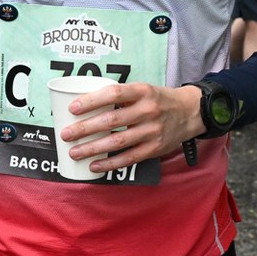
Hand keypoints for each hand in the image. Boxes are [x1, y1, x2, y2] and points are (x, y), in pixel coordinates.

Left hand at [55, 82, 203, 174]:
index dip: (91, 101)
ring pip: (117, 142)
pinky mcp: (155, 148)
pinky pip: (129, 158)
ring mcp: (152, 131)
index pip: (113, 93)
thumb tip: (85, 105)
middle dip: (85, 129)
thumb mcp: (143, 90)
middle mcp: (148, 110)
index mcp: (142, 91)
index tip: (72, 108)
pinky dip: (110, 163)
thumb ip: (120, 96)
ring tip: (74, 152)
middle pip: (111, 120)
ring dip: (93, 149)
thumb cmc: (158, 100)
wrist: (190, 112)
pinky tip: (94, 165)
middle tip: (65, 134)